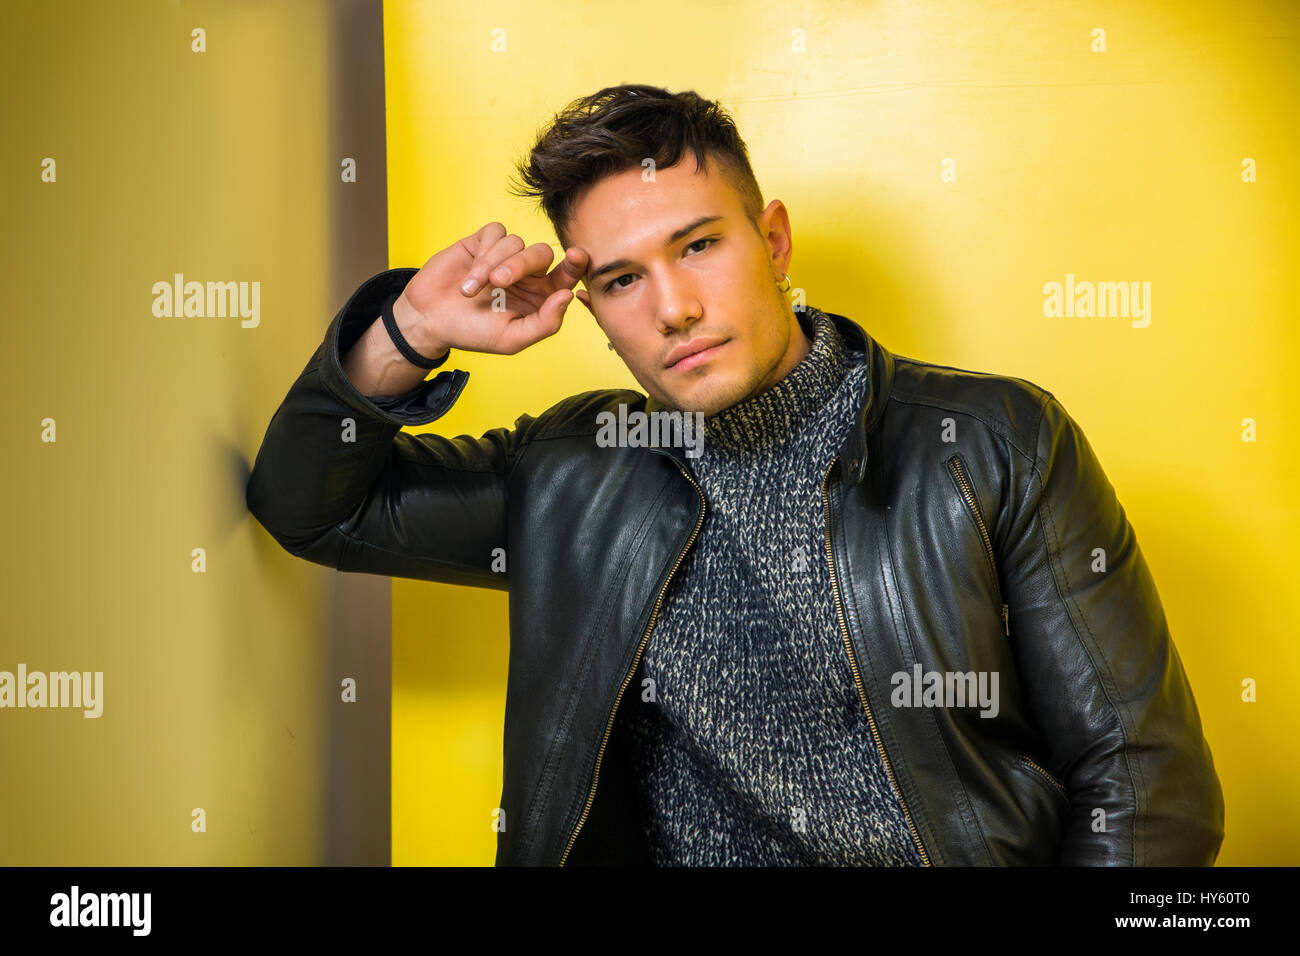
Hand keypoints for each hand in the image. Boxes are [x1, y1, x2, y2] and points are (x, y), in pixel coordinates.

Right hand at [394, 221, 589, 356]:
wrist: (430, 320)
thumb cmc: (473, 333)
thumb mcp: (512, 339)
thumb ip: (545, 323)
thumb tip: (567, 296)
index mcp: (540, 296)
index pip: (567, 275)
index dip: (576, 263)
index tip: (577, 255)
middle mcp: (527, 274)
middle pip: (541, 253)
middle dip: (521, 264)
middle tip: (498, 282)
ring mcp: (505, 256)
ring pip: (516, 242)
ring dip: (492, 264)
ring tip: (469, 291)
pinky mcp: (483, 242)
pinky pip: (496, 233)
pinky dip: (484, 252)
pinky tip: (469, 274)